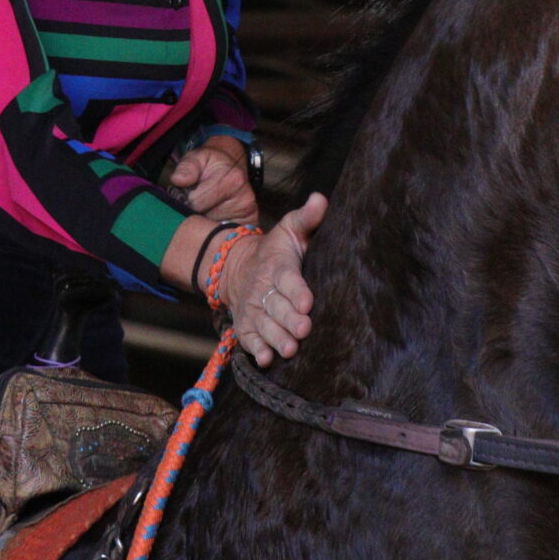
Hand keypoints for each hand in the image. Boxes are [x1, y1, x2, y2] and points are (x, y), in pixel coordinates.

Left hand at [168, 135, 258, 224]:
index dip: (186, 200)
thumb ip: (187, 167)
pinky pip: (224, 239)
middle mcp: (245, 199)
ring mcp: (249, 216)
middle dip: (195, 215)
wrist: (229, 170)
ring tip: (205, 211)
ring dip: (204, 225)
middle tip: (195, 205)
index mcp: (233, 179)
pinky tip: (212, 221)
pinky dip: (214, 233)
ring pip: (213, 232)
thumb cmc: (210, 166)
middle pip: (205, 220)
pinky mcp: (249, 227)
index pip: (197, 202)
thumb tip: (178, 179)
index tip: (189, 194)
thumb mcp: (196, 158)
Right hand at [218, 192, 328, 367]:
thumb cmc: (276, 251)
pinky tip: (266, 360)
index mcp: (277, 267)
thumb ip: (306, 218)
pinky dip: (256, 351)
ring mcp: (252, 310)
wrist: (237, 267)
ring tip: (290, 349)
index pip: (287, 278)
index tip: (307, 301)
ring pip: (264, 326)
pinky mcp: (245, 327)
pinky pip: (248, 340)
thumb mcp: (289, 229)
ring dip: (276, 338)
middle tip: (303, 329)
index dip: (296, 291)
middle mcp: (262, 290)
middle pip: (276, 307)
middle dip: (289, 319)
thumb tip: (321, 199)